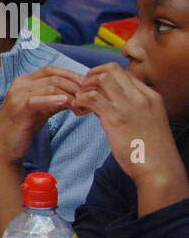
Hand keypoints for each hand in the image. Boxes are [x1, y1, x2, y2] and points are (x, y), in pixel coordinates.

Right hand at [0, 66, 83, 165]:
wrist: (4, 146)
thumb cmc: (23, 126)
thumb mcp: (43, 108)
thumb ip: (58, 98)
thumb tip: (81, 94)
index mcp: (24, 80)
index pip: (52, 70)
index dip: (72, 75)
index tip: (87, 86)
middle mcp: (19, 84)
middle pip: (54, 77)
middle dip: (75, 86)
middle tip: (88, 98)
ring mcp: (17, 94)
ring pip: (50, 86)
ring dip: (70, 95)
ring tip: (81, 107)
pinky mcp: (18, 107)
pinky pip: (38, 99)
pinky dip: (53, 100)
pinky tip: (66, 103)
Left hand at [72, 63, 185, 187]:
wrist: (159, 168)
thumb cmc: (149, 149)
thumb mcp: (144, 122)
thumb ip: (126, 110)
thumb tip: (101, 104)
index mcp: (150, 96)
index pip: (124, 73)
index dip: (104, 77)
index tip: (94, 90)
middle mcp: (141, 96)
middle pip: (112, 69)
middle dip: (92, 76)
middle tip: (83, 91)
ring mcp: (129, 106)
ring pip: (101, 79)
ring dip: (85, 87)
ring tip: (79, 101)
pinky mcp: (116, 118)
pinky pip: (92, 97)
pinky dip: (80, 100)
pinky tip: (78, 110)